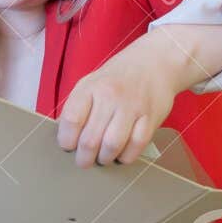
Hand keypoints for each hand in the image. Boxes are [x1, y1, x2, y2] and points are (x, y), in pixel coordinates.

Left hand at [57, 30, 185, 166]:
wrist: (155, 61)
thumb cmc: (117, 77)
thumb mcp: (91, 82)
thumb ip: (78, 106)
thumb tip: (66, 136)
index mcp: (91, 87)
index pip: (71, 120)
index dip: (66, 140)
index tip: (68, 146)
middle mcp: (111, 96)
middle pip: (90, 139)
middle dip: (84, 158)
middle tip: (83, 161)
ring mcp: (132, 107)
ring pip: (112, 146)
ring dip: (104, 159)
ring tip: (102, 158)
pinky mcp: (151, 118)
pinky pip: (136, 146)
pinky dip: (126, 156)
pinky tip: (121, 154)